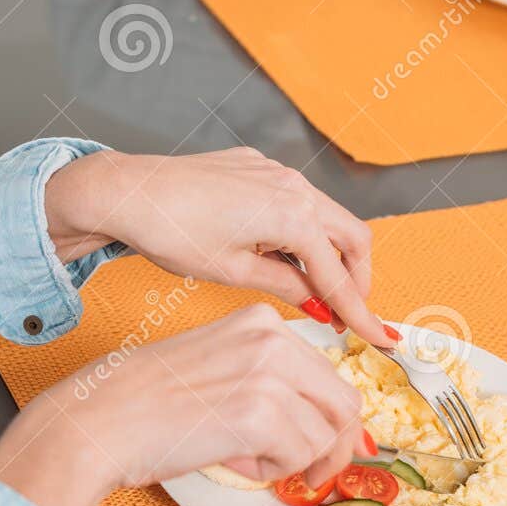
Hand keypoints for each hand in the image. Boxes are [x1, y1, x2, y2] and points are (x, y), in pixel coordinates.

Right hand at [0, 304, 371, 505]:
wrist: (99, 421)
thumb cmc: (144, 404)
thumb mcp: (218, 367)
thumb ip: (268, 380)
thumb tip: (321, 421)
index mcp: (261, 322)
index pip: (330, 373)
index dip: (334, 420)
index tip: (330, 445)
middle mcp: (272, 339)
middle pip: (346, 404)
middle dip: (336, 448)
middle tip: (313, 475)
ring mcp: (269, 375)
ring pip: (324, 438)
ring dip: (289, 461)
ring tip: (242, 457)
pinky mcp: (260, 416)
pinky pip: (297, 459)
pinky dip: (268, 472)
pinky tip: (230, 459)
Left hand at [46, 148, 395, 347]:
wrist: (128, 192)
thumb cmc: (171, 232)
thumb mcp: (232, 272)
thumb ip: (285, 286)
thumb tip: (318, 304)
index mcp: (292, 215)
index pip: (339, 275)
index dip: (360, 312)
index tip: (379, 338)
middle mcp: (293, 186)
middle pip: (352, 237)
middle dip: (357, 279)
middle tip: (348, 314)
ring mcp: (277, 172)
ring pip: (328, 216)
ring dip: (332, 255)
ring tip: (316, 292)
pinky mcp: (259, 167)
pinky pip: (299, 201)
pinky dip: (305, 232)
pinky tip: (285, 258)